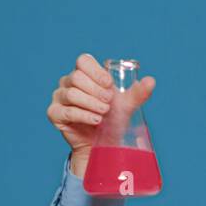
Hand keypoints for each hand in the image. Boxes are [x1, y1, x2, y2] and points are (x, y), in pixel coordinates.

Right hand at [47, 53, 155, 177]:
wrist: (103, 145)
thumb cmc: (113, 121)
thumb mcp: (127, 105)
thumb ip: (138, 93)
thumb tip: (151, 81)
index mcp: (83, 73)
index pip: (83, 61)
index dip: (97, 72)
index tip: (110, 85)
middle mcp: (68, 82)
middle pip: (77, 77)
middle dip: (96, 91)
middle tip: (109, 104)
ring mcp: (59, 97)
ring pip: (71, 94)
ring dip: (91, 104)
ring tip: (103, 113)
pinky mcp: (54, 114)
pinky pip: (66, 111)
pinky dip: (83, 116)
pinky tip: (95, 121)